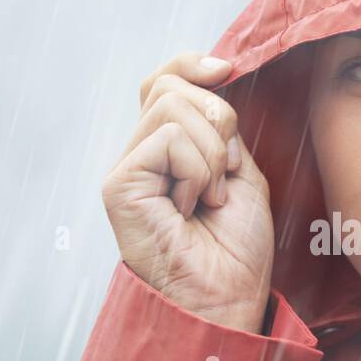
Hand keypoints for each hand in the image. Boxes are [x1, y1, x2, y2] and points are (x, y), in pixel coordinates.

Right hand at [102, 52, 273, 333]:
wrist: (228, 296)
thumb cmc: (237, 248)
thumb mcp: (241, 169)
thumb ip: (221, 124)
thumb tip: (216, 69)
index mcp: (168, 149)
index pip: (164, 79)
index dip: (191, 63)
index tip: (227, 70)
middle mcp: (141, 154)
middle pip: (170, 85)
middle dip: (218, 120)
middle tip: (226, 175)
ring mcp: (126, 168)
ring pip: (172, 107)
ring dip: (212, 153)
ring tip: (210, 197)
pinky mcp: (119, 184)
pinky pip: (169, 139)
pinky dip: (197, 171)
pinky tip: (191, 207)